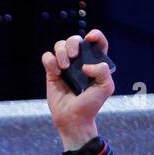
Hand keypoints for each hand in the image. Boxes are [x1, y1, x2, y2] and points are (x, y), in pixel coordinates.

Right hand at [42, 29, 114, 151]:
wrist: (74, 119)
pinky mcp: (52, 73)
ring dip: (61, 52)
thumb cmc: (91, 105)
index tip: (91, 37)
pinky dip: (50, 61)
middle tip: (74, 56)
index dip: (95, 35)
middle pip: (74, 39)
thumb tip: (85, 66)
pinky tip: (56, 71)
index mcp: (95, 62)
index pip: (97, 41)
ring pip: (60, 45)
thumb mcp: (106, 87)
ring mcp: (64, 66)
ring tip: (64, 67)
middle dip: (73, 43)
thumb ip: (103, 71)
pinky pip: (47, 57)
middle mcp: (79, 62)